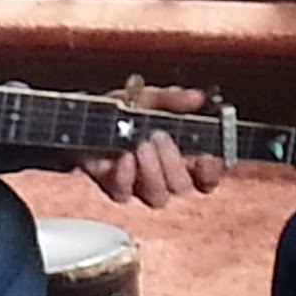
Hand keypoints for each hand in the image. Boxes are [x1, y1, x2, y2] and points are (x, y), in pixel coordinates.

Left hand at [79, 84, 224, 207]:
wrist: (85, 117)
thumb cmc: (122, 110)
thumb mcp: (149, 98)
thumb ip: (173, 99)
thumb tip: (197, 98)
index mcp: (181, 155)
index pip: (207, 177)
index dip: (210, 172)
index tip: (204, 158)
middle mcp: (163, 175)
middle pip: (182, 187)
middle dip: (173, 162)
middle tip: (159, 137)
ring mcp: (139, 185)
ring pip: (158, 197)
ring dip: (152, 170)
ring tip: (141, 145)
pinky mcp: (114, 188)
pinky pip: (125, 194)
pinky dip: (126, 175)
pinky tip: (124, 157)